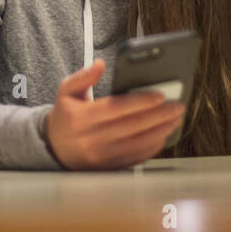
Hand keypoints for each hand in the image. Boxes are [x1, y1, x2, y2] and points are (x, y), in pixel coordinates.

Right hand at [44, 59, 184, 169]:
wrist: (53, 147)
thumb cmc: (65, 115)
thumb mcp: (66, 91)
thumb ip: (83, 76)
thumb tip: (101, 64)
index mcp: (82, 118)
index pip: (117, 108)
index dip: (141, 102)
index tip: (160, 95)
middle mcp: (92, 139)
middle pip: (132, 127)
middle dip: (159, 116)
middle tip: (177, 106)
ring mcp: (101, 156)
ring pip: (137, 144)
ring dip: (160, 132)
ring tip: (175, 120)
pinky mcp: (109, 167)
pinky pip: (135, 158)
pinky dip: (152, 147)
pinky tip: (163, 136)